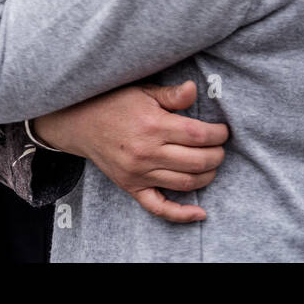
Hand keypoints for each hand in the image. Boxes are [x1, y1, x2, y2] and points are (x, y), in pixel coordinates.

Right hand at [33, 81, 228, 223]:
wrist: (80, 123)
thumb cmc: (114, 103)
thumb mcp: (144, 92)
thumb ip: (171, 95)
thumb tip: (194, 90)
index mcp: (153, 125)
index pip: (198, 135)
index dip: (217, 134)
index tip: (223, 131)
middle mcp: (147, 152)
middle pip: (197, 161)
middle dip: (217, 155)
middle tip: (221, 148)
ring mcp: (139, 173)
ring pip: (185, 183)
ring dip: (207, 176)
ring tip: (211, 165)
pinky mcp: (132, 187)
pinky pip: (159, 207)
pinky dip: (181, 214)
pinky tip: (199, 213)